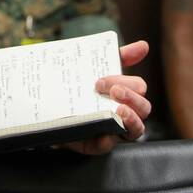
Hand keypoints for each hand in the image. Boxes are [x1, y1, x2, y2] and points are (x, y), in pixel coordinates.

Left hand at [66, 40, 150, 154]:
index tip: (103, 80)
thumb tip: (144, 46)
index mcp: (126, 94)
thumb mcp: (97, 67)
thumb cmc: (80, 86)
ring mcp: (112, 129)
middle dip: (131, 97)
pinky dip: (107, 140)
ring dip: (132, 118)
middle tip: (113, 91)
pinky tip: (104, 134)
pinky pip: (106, 146)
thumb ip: (120, 57)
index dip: (127, 83)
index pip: (139, 88)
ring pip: (136, 130)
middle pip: (144, 108)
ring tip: (120, 110)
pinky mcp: (95, 144)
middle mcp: (124, 112)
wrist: (49, 103)